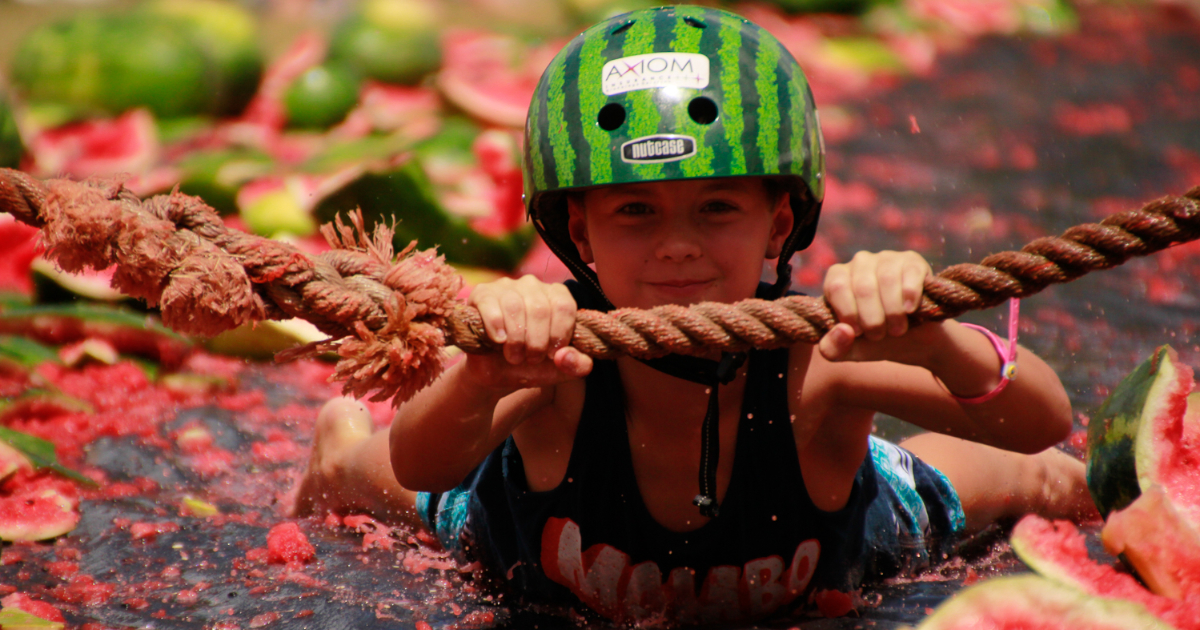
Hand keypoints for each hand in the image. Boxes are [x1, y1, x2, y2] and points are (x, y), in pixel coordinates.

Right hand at [466, 275, 591, 389]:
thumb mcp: (561, 370)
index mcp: (557, 296)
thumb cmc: (532, 364)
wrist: (496, 371)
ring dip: (516, 339)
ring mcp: (506, 286)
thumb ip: (578, 365)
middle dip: (536, 342)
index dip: (559, 334)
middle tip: (531, 359)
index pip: (564, 306)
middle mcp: (533, 285)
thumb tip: (564, 355)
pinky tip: (499, 340)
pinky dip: (495, 325)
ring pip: (514, 306)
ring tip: (514, 356)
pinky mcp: (482, 293)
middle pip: (539, 308)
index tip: (551, 355)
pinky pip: (490, 304)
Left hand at [820, 250, 931, 361]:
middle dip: (873, 320)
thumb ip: (833, 349)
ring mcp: (887, 258)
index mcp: (837, 278)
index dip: (849, 314)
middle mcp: (860, 262)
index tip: (859, 332)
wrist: (917, 340)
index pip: (836, 286)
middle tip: (881, 335)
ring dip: (893, 312)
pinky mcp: (912, 261)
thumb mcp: (850, 350)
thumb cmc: (878, 340)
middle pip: (863, 287)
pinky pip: (910, 273)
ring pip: (887, 280)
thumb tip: (843, 331)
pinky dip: (910, 296)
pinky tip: (910, 310)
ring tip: (898, 329)